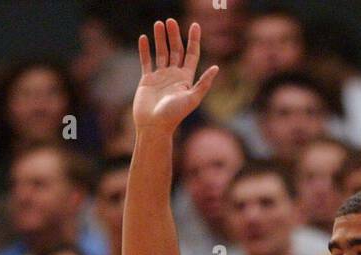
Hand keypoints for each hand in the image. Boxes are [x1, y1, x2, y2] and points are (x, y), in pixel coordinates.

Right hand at [134, 19, 218, 134]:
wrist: (154, 127)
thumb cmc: (174, 115)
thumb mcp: (192, 99)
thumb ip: (203, 83)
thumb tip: (217, 67)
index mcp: (186, 79)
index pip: (192, 55)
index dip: (194, 40)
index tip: (194, 25)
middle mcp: (174, 76)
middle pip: (175, 50)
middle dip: (174, 35)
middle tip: (170, 21)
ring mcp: (160, 77)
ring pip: (161, 52)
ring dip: (160, 38)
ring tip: (158, 23)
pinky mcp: (147, 80)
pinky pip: (146, 61)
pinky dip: (145, 50)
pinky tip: (144, 38)